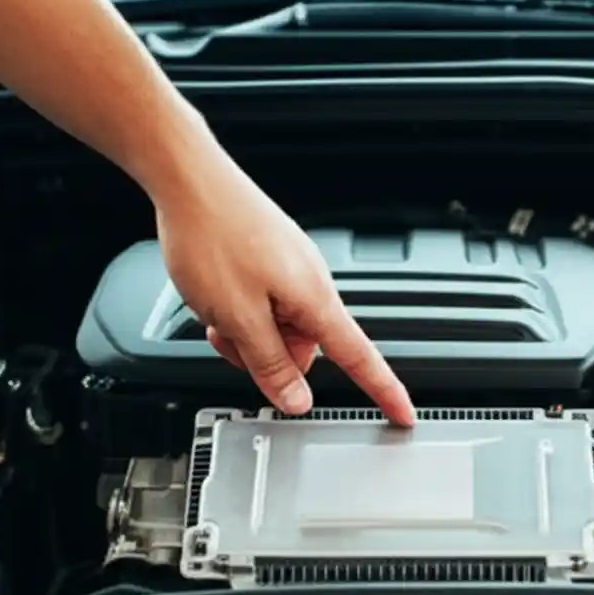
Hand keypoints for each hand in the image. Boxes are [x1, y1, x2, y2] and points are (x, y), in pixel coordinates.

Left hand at [152, 147, 415, 425]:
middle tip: (228, 336)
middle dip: (264, 355)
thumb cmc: (212, 236)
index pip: (360, 358)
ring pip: (277, 329)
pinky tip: (217, 292)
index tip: (404, 414)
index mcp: (313, 300)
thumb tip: (297, 400)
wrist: (189, 179)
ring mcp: (292, 268)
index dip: (384, 391)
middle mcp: (311, 282)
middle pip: (303, 350)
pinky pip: (265, 303)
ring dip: (245, 332)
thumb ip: (270, 365)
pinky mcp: (272, 258)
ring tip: (217, 309)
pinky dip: (241, 309)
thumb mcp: (237, 318)